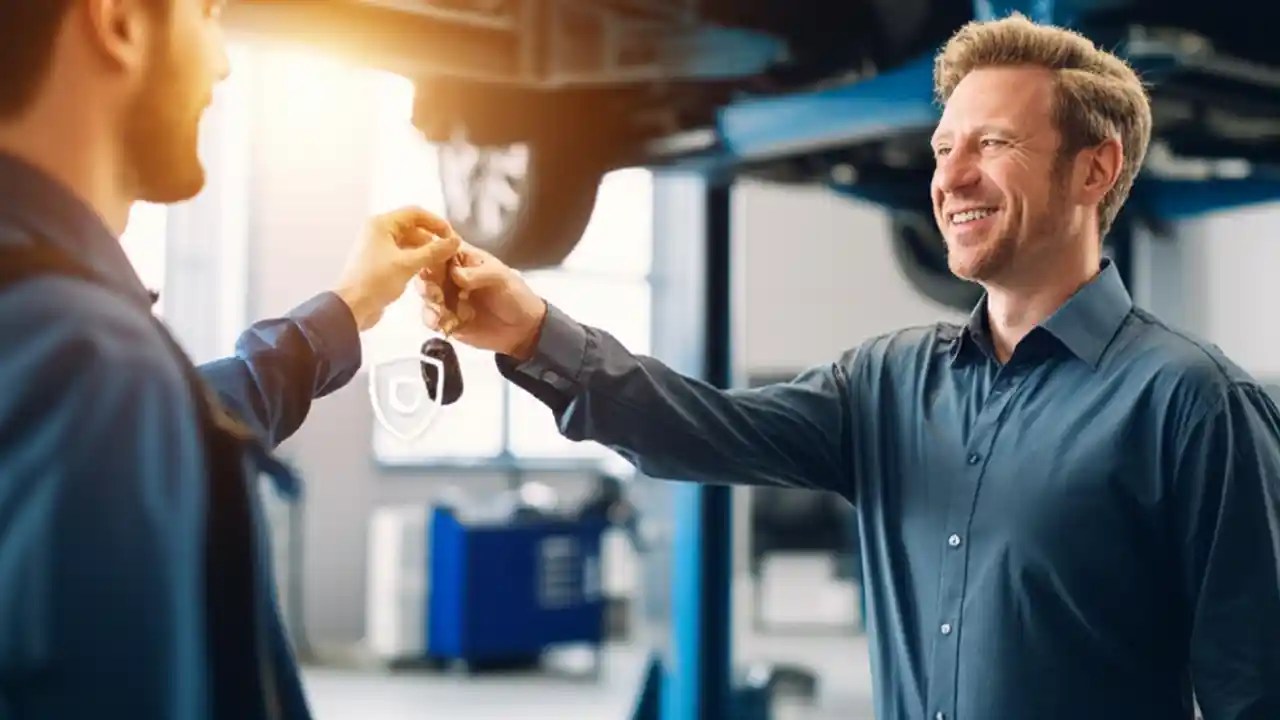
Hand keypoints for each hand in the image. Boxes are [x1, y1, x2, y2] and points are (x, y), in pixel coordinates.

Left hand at [336, 207, 460, 331]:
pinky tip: (429, 270)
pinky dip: (417, 259)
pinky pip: (403, 254)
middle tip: (450, 253)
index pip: (416, 213)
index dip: (436, 222)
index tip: (452, 237)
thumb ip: (434, 251)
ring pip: (409, 242)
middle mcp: (379, 231)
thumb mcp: (408, 264)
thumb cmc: (376, 281)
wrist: (352, 307)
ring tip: (443, 263)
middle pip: (413, 227)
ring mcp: (379, 247)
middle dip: (432, 239)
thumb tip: (455, 241)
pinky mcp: (380, 262)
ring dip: (426, 251)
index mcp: (382, 224)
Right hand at [416, 241, 546, 359]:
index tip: (428, 260)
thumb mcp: (500, 277)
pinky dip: (433, 319)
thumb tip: (454, 273)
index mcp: (463, 259)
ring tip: (440, 308)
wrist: (524, 330)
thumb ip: (476, 274)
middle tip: (434, 291)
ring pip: (426, 295)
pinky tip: (444, 322)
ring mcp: (447, 297)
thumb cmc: (516, 296)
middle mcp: (451, 276)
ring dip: (429, 301)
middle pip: (426, 272)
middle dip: (426, 281)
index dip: (429, 251)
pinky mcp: (447, 319)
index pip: (439, 247)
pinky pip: (431, 317)